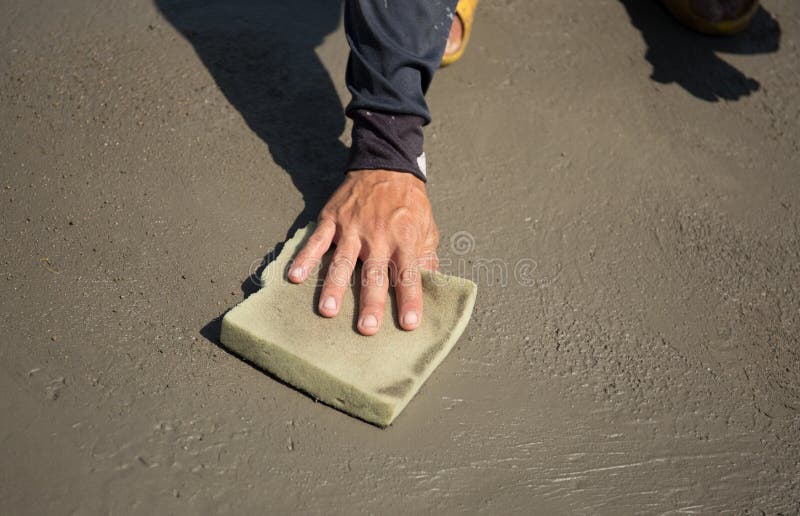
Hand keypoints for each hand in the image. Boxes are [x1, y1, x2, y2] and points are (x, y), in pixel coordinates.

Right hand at [288, 170, 438, 335]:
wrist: (386, 166)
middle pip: (374, 273)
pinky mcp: (333, 219)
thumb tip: (433, 287)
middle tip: (366, 328)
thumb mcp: (427, 227)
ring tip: (327, 310)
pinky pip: (316, 241)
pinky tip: (294, 277)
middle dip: (370, 301)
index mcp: (405, 239)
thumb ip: (427, 257)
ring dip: (334, 286)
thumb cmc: (409, 204)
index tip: (408, 324)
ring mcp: (353, 227)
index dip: (410, 299)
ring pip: (343, 261)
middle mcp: (379, 235)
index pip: (409, 274)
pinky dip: (304, 258)